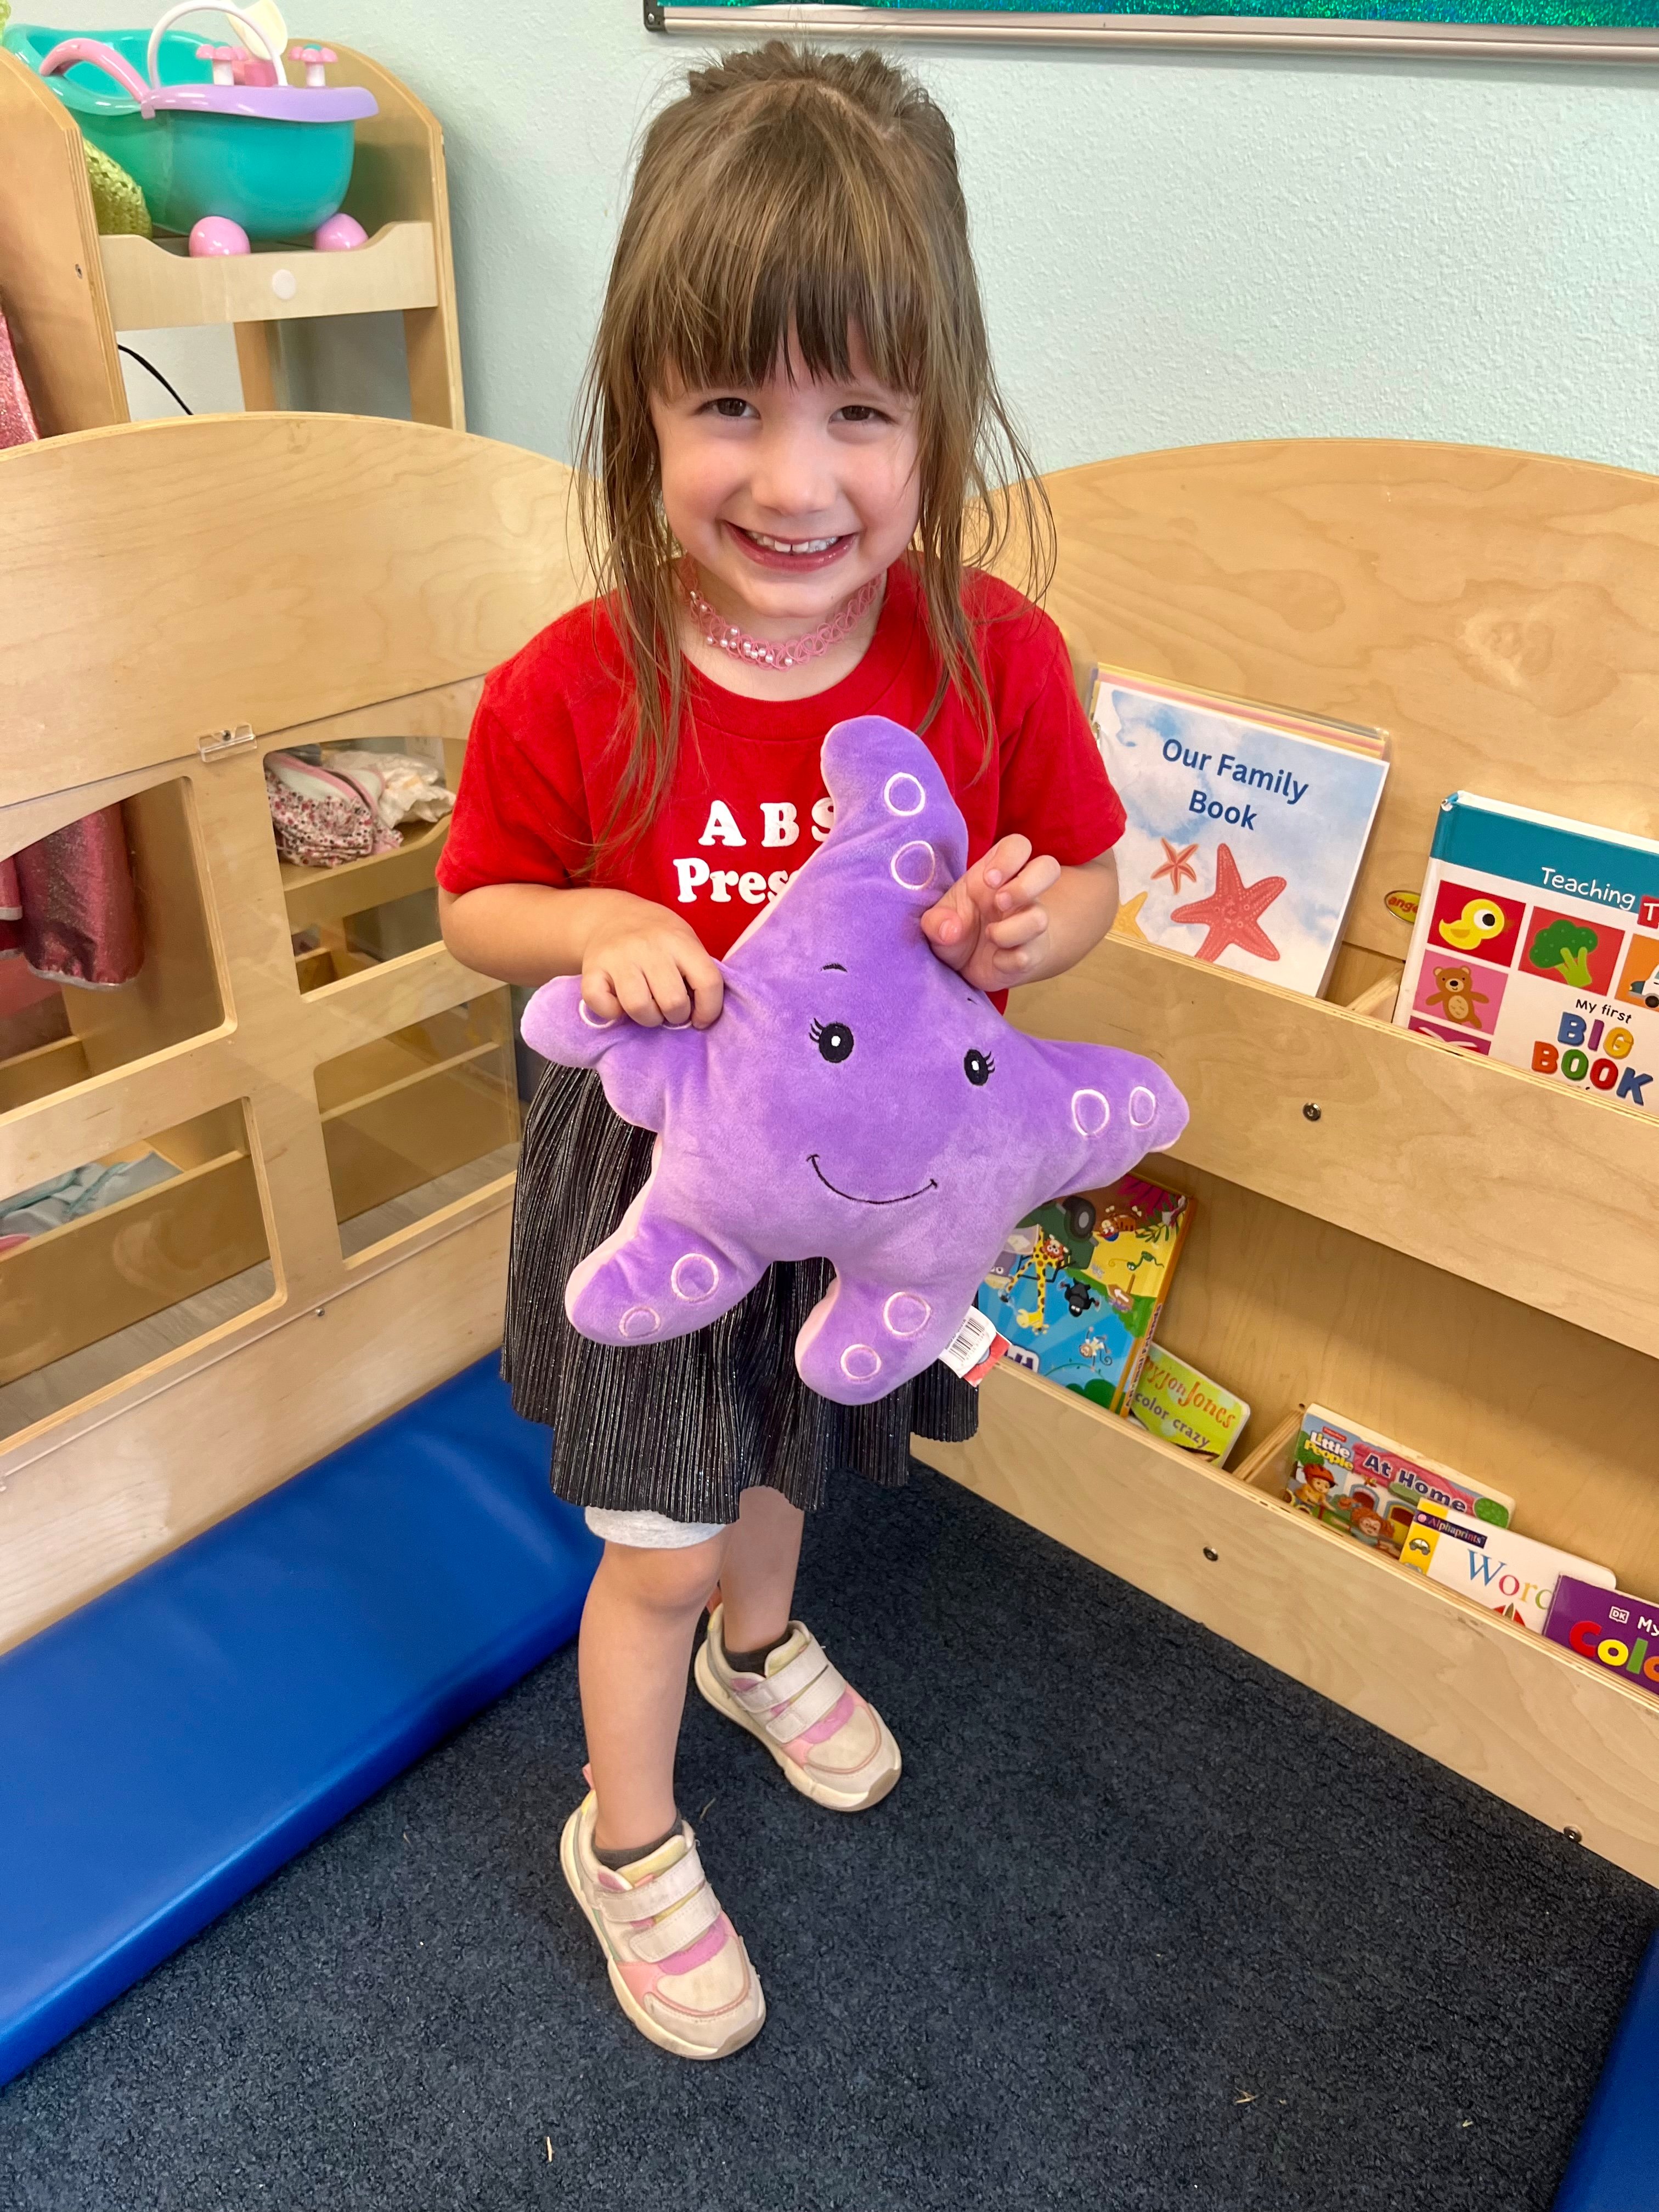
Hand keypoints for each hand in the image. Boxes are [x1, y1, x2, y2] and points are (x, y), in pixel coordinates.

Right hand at [580, 900, 723, 1027]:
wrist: (609, 915)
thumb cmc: (656, 936)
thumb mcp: (685, 939)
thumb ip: (696, 969)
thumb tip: (702, 1012)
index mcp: (679, 940)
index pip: (708, 981)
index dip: (710, 1010)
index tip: (701, 1020)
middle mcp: (648, 946)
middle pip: (672, 1001)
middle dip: (676, 1016)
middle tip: (670, 1010)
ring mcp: (618, 957)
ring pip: (639, 1007)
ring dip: (648, 1018)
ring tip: (649, 1009)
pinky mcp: (592, 969)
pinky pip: (603, 1005)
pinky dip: (612, 1012)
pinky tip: (620, 1003)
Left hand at [920, 834, 1061, 990]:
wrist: (970, 964)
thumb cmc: (958, 928)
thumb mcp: (938, 921)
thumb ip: (936, 922)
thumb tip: (949, 930)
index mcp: (996, 874)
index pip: (1018, 846)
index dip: (1009, 857)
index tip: (989, 879)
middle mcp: (1020, 895)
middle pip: (1048, 868)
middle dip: (1025, 885)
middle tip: (999, 901)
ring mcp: (1029, 924)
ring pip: (1040, 918)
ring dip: (1011, 930)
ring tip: (990, 935)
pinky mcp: (1031, 954)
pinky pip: (1028, 956)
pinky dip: (1008, 961)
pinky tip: (996, 960)